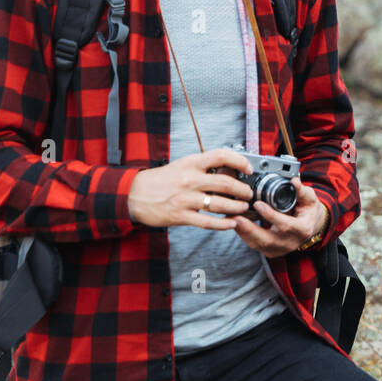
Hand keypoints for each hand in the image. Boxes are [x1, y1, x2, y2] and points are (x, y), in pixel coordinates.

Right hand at [127, 148, 252, 227]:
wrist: (132, 194)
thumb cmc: (159, 180)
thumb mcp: (180, 165)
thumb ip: (202, 167)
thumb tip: (227, 170)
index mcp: (190, 163)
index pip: (220, 156)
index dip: (239, 161)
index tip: (248, 168)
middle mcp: (189, 179)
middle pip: (225, 182)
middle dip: (242, 190)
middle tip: (249, 193)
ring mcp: (185, 199)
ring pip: (219, 204)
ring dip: (236, 207)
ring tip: (243, 208)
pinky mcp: (180, 216)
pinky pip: (207, 222)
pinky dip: (222, 224)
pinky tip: (231, 224)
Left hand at [229, 177, 330, 257]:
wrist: (311, 225)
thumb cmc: (308, 210)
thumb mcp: (309, 198)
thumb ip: (301, 191)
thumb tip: (294, 181)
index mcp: (303, 229)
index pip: (286, 225)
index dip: (271, 216)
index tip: (258, 204)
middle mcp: (291, 242)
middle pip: (268, 240)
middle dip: (250, 229)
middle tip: (236, 217)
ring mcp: (280, 249)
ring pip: (259, 244)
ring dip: (243, 232)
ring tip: (231, 219)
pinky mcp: (271, 251)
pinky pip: (255, 245)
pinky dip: (244, 235)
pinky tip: (235, 224)